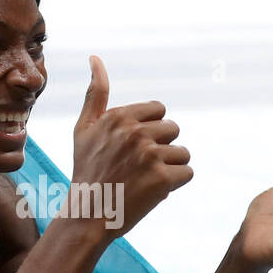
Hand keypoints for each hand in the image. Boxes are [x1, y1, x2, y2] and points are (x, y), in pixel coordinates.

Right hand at [69, 55, 192, 239]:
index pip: (159, 111)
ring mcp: (150, 155)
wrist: (87, 215)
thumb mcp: (84, 129)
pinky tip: (152, 191)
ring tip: (144, 181)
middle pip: (173, 130)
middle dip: (161, 149)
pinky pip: (187, 173)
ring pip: (182, 153)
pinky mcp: (162, 179)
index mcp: (119, 116)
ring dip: (168, 168)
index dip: (150, 131)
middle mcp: (135, 132)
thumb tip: (95, 57)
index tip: (132, 149)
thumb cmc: (87, 171)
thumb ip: (95, 93)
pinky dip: (174, 184)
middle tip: (136, 168)